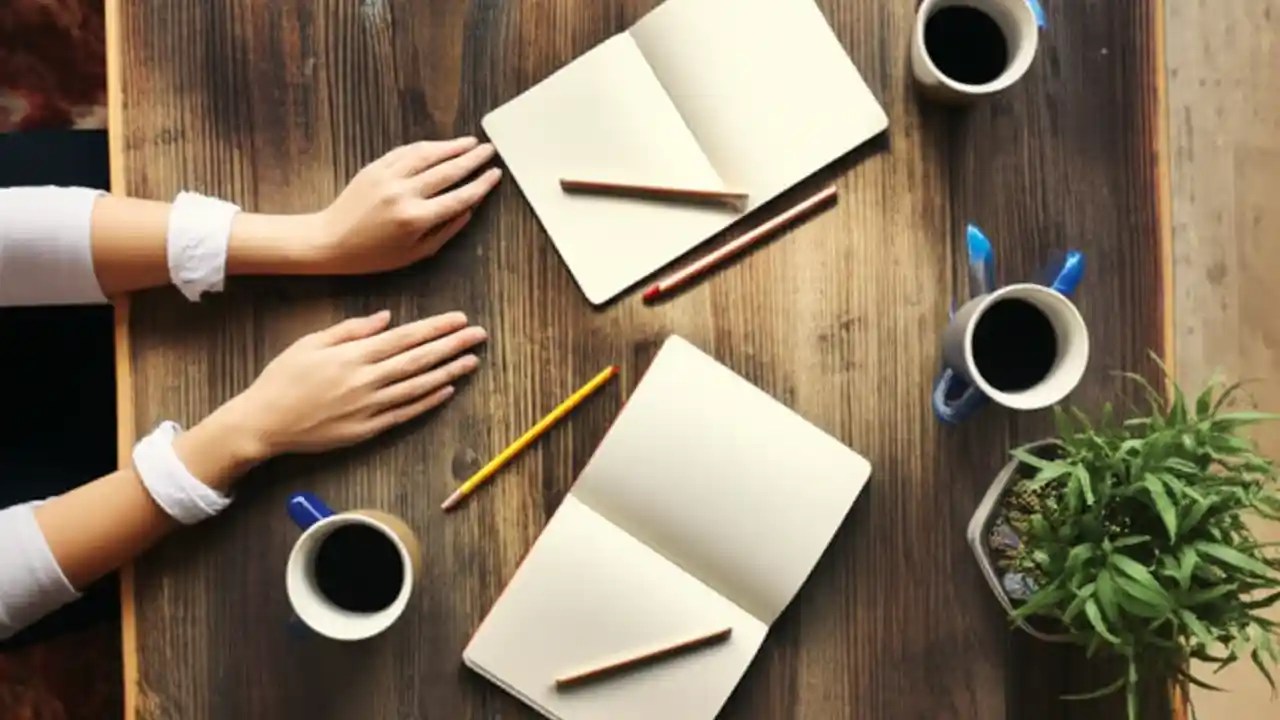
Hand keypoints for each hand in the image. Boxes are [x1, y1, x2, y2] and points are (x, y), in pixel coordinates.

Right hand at [214, 310, 486, 459]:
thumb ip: (351, 330)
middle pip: (419, 359)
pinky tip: (447, 390)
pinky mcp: (367, 430)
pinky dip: (428, 401)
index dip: (436, 328)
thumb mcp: (311, 342)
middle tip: (479, 335)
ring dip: (448, 372)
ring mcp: (369, 407)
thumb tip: (386, 318)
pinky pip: (405, 413)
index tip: (460, 319)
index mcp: (353, 355)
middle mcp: (366, 380)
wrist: (264, 422)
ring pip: (418, 386)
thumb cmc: (284, 378)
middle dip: (452, 345)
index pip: (405, 337)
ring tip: (472, 361)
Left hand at [308, 138, 502, 273]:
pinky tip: (439, 145)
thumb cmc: (373, 255)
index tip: (495, 174)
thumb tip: (469, 209)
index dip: (481, 184)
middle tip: (489, 151)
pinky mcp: (375, 168)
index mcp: (416, 219)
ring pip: (427, 154)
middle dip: (472, 159)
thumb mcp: (415, 254)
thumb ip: (446, 231)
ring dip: (451, 146)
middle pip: (448, 170)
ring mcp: (388, 177)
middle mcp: (404, 193)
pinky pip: (405, 152)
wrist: (331, 241)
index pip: (459, 197)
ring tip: (470, 142)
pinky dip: (425, 147)